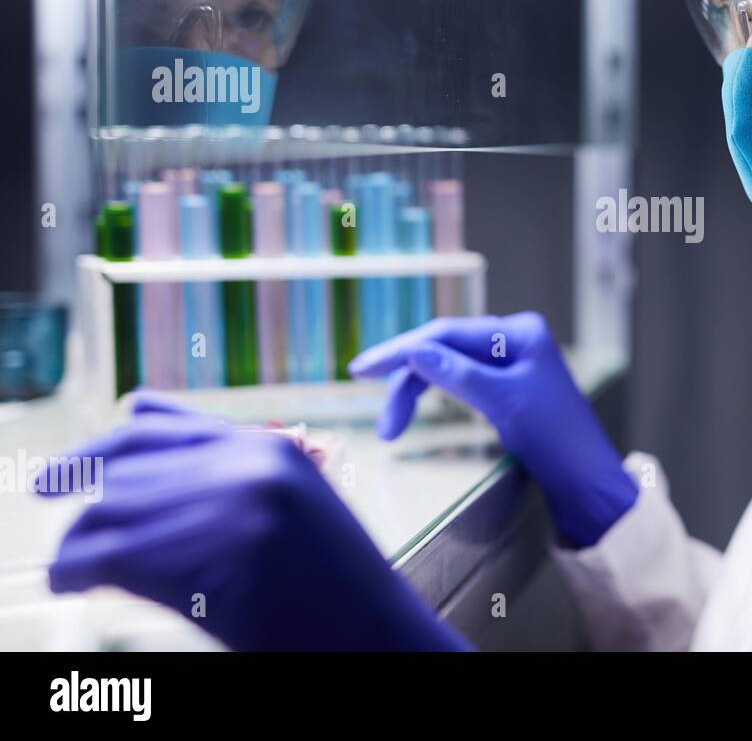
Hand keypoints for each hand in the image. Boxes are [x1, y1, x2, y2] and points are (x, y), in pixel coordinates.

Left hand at [34, 395, 471, 651]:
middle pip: (123, 468)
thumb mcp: (293, 507)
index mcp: (267, 449)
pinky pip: (108, 556)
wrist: (380, 635)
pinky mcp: (208, 562)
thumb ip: (227, 470)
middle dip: (83, 506)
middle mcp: (246, 467)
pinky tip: (76, 584)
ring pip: (108, 510)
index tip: (59, 478)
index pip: (155, 426)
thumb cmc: (336, 585)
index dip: (99, 451)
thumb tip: (136, 429)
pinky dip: (76, 571)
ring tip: (68, 572)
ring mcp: (228, 511)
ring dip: (76, 545)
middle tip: (67, 542)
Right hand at [349, 312, 636, 547]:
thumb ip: (457, 374)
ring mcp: (512, 362)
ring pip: (449, 366)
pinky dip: (436, 393)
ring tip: (391, 430)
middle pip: (444, 349)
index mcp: (520, 332)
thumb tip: (413, 351)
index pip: (447, 332)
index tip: (361, 369)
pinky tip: (416, 405)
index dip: (401, 350)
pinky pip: (461, 381)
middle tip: (383, 424)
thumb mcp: (504, 402)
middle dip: (407, 381)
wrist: (587, 481)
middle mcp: (515, 339)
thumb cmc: (555, 438)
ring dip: (417, 392)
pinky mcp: (508, 387)